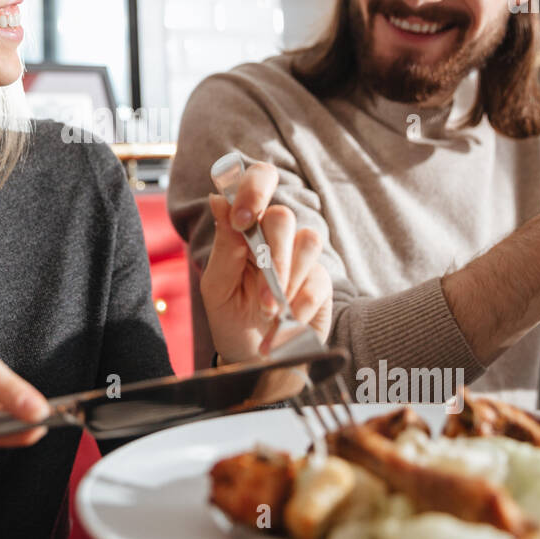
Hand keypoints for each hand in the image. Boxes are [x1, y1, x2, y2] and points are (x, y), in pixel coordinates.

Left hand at [199, 161, 332, 362]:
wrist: (251, 356)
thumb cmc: (230, 315)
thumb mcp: (218, 284)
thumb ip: (224, 245)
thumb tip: (219, 199)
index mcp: (246, 226)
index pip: (258, 181)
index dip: (254, 189)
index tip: (242, 219)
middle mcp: (276, 235)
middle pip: (283, 215)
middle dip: (272, 255)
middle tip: (261, 293)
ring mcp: (301, 256)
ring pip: (309, 241)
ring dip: (286, 281)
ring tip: (269, 311)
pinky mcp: (321, 281)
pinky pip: (319, 278)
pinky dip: (301, 302)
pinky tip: (286, 320)